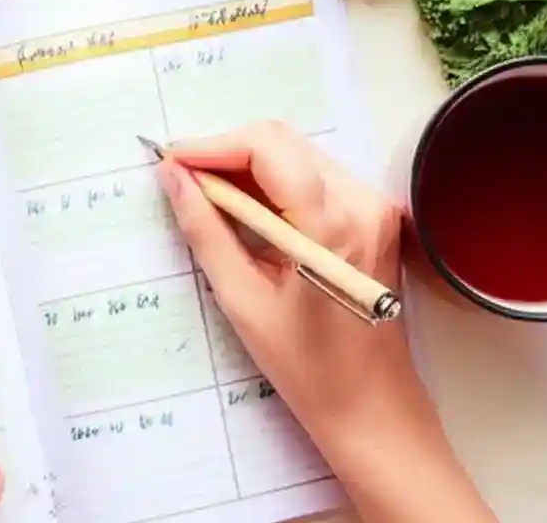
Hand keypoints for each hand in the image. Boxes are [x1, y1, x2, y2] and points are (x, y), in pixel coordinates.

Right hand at [157, 121, 420, 443]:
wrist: (371, 403)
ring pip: (298, 153)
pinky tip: (245, 208)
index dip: (212, 146)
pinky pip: (315, 176)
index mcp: (332, 226)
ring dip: (248, 165)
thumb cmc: (307, 367)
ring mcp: (374, 206)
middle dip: (226, 152)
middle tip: (181, 178)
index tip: (171, 162)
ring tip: (207, 195)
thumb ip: (205, 230)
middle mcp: (362, 203)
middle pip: (284, 142)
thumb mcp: (242, 300)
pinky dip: (274, 181)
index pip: (267, 149)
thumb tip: (173, 177)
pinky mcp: (374, 215)